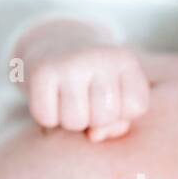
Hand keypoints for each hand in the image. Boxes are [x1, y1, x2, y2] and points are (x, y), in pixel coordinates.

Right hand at [14, 19, 149, 140]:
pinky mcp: (41, 72)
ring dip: (70, 121)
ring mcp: (68, 63)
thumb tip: (94, 135)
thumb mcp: (116, 96)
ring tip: (68, 100)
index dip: (122, 111)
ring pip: (75, 122)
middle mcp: (99, 57)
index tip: (112, 96)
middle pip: (104, 118)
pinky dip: (47, 118)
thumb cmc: (93, 80)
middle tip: (86, 99)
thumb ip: (117, 123)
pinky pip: (47, 118)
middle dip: (93, 119)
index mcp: (125, 60)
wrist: (56, 43)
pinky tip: (51, 99)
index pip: (136, 106)